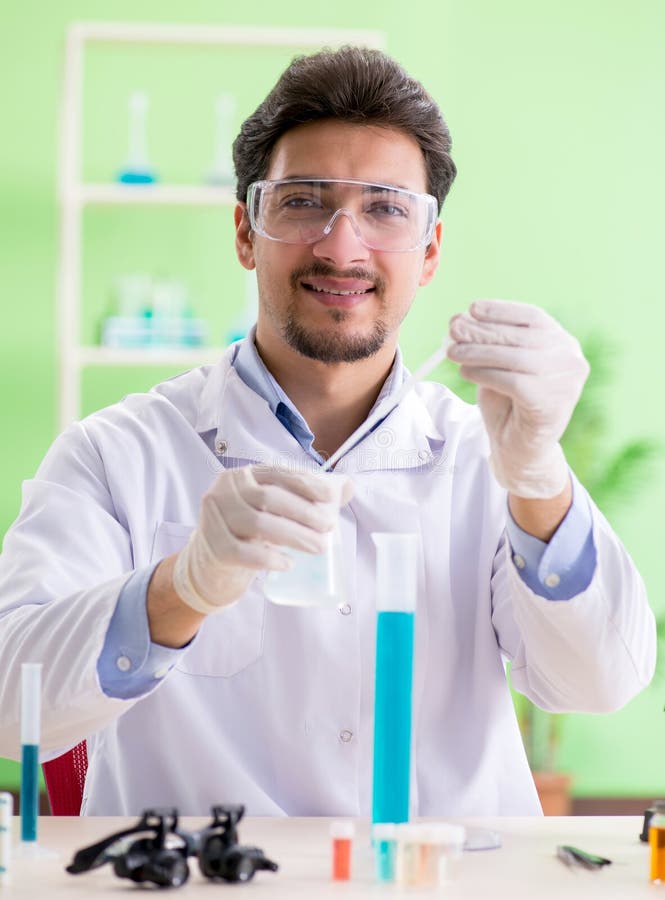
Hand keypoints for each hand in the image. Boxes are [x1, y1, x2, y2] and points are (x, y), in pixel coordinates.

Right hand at [173, 466, 352, 613]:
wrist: (211, 564)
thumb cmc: (250, 532)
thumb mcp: (275, 511)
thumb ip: (309, 496)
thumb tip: (349, 485)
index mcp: (244, 476)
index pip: (277, 474)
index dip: (305, 484)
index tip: (331, 498)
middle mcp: (225, 491)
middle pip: (269, 498)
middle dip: (304, 513)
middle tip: (329, 528)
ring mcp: (215, 518)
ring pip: (258, 524)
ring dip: (293, 536)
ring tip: (319, 548)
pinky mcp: (213, 547)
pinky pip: (242, 552)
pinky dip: (268, 558)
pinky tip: (287, 564)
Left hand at [448, 299, 588, 498]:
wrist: (520, 449)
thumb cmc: (509, 404)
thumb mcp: (498, 366)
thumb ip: (487, 344)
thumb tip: (458, 321)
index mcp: (562, 343)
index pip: (533, 317)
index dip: (501, 311)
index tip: (472, 308)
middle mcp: (571, 359)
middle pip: (521, 336)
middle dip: (483, 332)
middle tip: (452, 330)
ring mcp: (567, 382)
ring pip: (516, 358)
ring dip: (478, 352)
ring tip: (453, 352)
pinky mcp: (553, 404)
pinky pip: (513, 381)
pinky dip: (484, 374)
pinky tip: (465, 372)